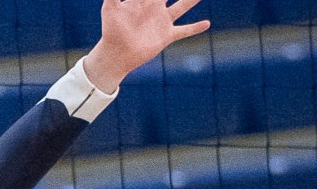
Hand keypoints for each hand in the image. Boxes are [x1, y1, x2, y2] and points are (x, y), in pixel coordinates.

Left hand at [81, 0, 208, 90]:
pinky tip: (207, 24)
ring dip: (192, 0)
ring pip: (182, 6)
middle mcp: (155, 8)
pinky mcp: (166, 36)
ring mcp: (162, 21)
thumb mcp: (110, 9)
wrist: (115, 54)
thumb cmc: (110, 30)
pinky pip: (184, 31)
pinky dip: (195, 28)